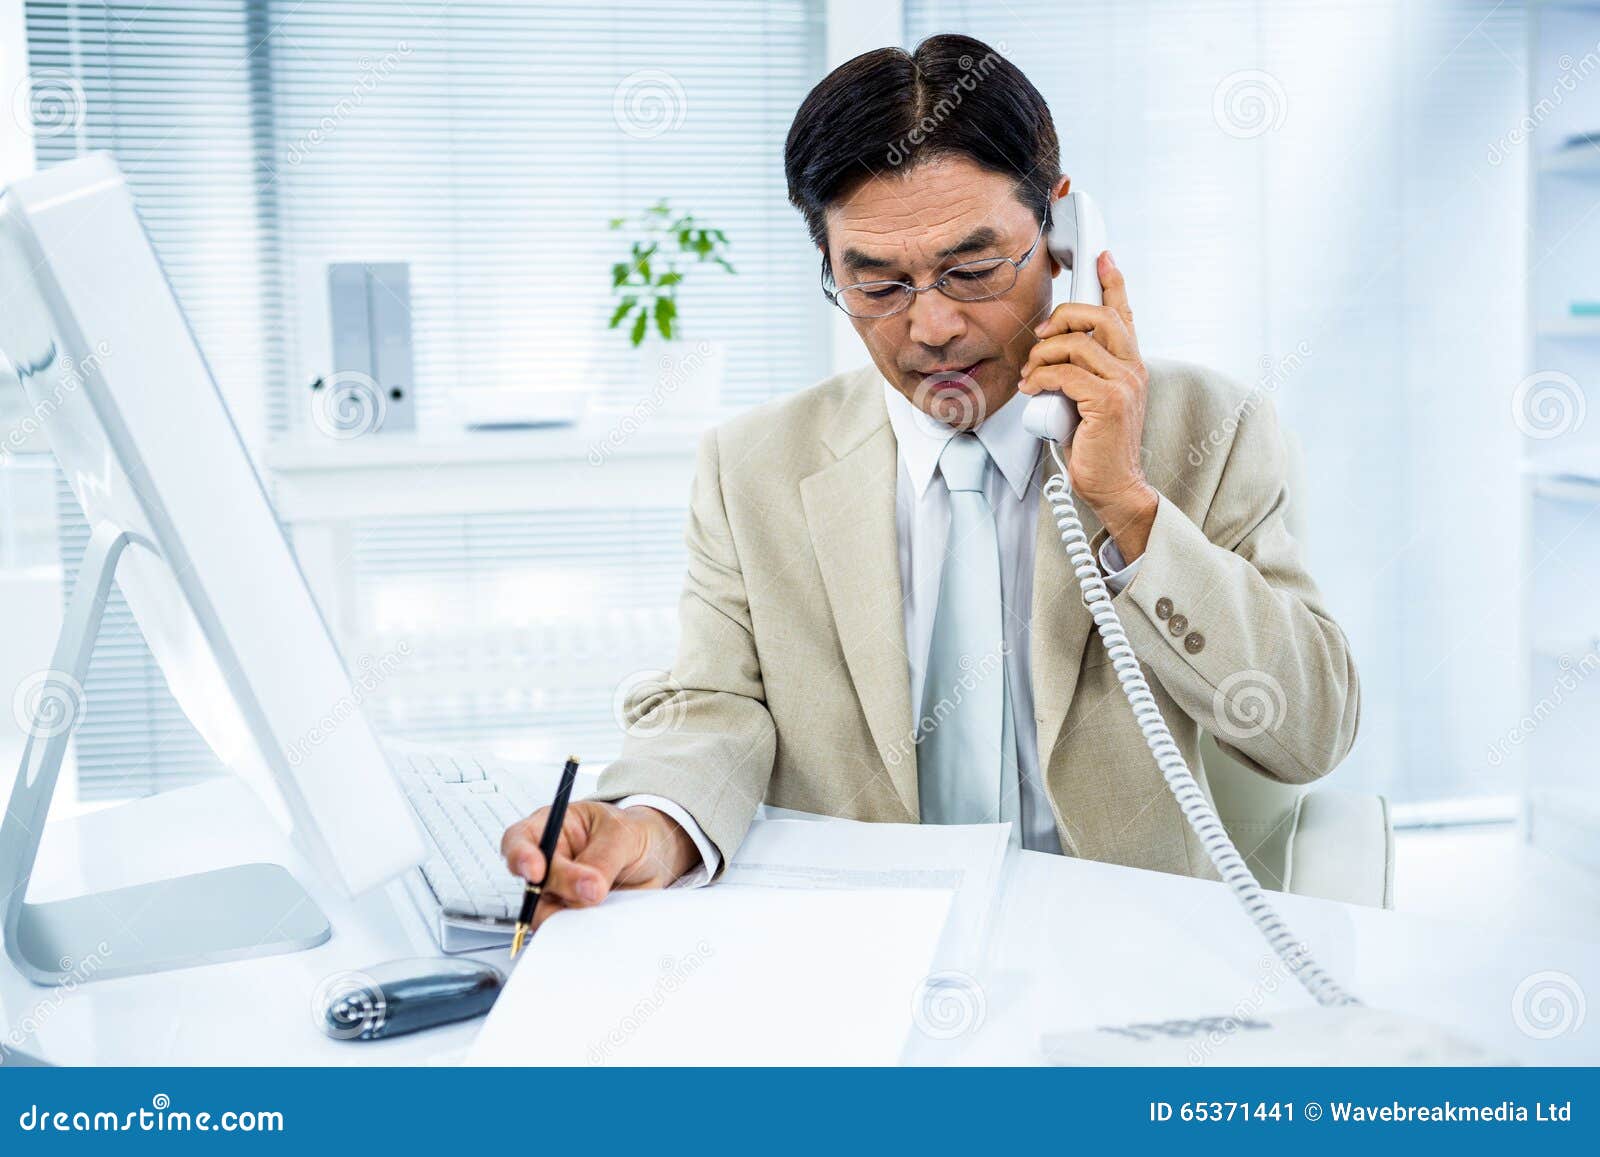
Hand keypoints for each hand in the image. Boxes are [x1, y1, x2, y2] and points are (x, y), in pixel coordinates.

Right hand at [500, 801, 699, 930]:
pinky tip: (600, 921)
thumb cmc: (632, 834)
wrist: (655, 856)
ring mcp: (559, 892)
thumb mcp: (623, 834)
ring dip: (569, 915)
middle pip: (533, 882)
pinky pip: (567, 929)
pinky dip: (581, 930)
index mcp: (553, 828)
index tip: (536, 872)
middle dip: (561, 887)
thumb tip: (588, 889)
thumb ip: (603, 858)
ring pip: (545, 912)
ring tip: (600, 906)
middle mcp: (549, 861)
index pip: (520, 839)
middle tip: (592, 891)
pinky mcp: (573, 915)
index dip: (520, 856)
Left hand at [1019, 250, 1158, 559]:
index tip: (1102, 257)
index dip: (1113, 282)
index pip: (1124, 313)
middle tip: (1041, 336)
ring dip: (1044, 355)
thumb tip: (1049, 353)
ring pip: (1078, 343)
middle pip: (1099, 316)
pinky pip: (1066, 373)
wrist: (1114, 485)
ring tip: (1032, 375)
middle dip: (1063, 317)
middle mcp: (1132, 368)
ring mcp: (1123, 384)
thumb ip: (1080, 372)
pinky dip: (1042, 378)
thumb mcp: (1087, 399)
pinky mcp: (1108, 401)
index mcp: (1130, 365)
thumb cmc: (1097, 447)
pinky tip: (1034, 390)